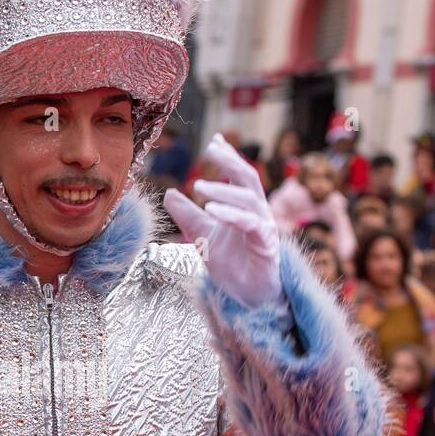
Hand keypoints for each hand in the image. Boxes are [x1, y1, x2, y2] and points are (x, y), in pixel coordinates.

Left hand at [163, 133, 282, 308]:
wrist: (246, 295)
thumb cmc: (230, 263)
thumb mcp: (201, 236)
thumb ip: (187, 215)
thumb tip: (169, 193)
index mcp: (244, 206)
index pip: (237, 175)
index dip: (228, 156)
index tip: (215, 140)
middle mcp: (257, 212)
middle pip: (248, 178)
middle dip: (230, 161)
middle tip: (210, 150)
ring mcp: (264, 226)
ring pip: (249, 199)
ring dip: (223, 190)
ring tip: (199, 186)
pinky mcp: (266, 244)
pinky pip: (251, 224)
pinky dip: (232, 215)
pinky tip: (212, 210)